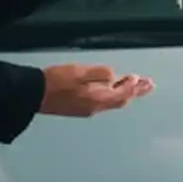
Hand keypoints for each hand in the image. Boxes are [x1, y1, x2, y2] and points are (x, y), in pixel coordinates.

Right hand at [39, 64, 154, 116]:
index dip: (133, 86)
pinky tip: (113, 89)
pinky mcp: (79, 108)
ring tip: (136, 86)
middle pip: (120, 101)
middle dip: (134, 92)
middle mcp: (95, 108)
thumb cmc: (57, 80)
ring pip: (112, 102)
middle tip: (148, 85)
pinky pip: (103, 102)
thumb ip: (102, 74)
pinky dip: (113, 94)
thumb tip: (114, 78)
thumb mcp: (82, 72)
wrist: (35, 93)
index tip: (140, 78)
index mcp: (98, 99)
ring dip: (125, 93)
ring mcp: (87, 109)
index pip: (123, 95)